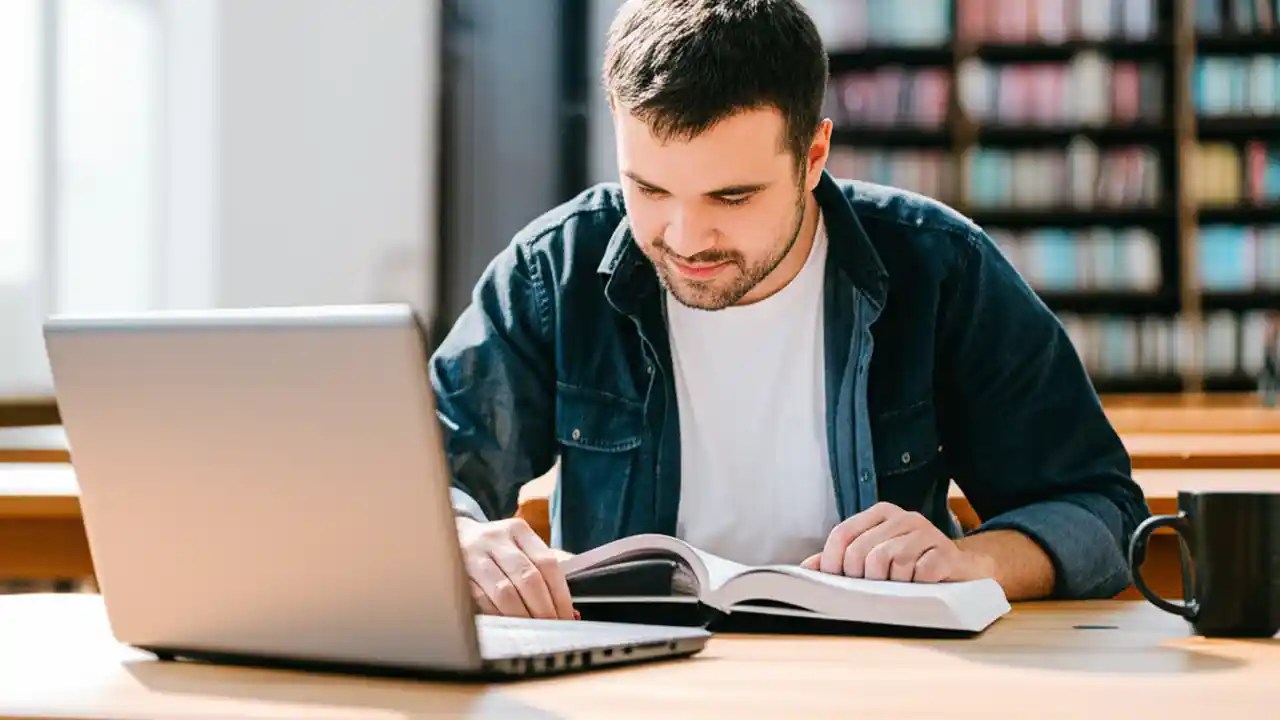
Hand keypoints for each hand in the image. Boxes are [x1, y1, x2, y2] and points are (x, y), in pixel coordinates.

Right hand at [457, 517, 577, 619]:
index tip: (568, 616)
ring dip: (523, 616)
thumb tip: (571, 609)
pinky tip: (509, 627)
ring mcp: (473, 555)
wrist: (452, 537)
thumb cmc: (495, 549)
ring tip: (534, 632)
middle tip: (553, 629)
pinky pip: (482, 601)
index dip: (560, 594)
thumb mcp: (519, 546)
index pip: (547, 563)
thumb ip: (544, 569)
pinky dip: (499, 616)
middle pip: (528, 578)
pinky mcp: (457, 574)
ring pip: (505, 592)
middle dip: (544, 609)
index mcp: (518, 530)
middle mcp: (495, 538)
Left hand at [800, 502, 994, 582]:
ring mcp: (926, 533)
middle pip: (863, 552)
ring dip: (891, 583)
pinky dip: (915, 585)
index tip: (836, 581)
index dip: (833, 562)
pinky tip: (920, 584)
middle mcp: (903, 518)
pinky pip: (919, 572)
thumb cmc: (912, 563)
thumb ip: (842, 559)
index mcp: (880, 514)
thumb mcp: (876, 555)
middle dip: (863, 579)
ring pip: (890, 562)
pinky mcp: (945, 552)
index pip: (843, 533)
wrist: (962, 569)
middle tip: (874, 587)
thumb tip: (807, 568)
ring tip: (900, 585)